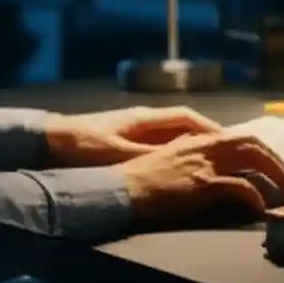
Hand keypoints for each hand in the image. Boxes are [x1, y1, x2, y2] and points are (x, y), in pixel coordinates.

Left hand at [42, 107, 220, 167]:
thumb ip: (152, 154)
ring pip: (171, 133)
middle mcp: (144, 119)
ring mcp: (134, 127)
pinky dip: (173, 150)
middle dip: (207, 136)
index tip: (231, 140)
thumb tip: (185, 156)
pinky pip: (158, 142)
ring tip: (210, 160)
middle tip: (229, 151)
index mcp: (146, 118)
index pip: (187, 117)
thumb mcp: (120, 153)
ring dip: (191, 144)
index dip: (210, 128)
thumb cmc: (85, 145)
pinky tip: (178, 165)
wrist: (52, 140)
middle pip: (183, 124)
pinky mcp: (124, 138)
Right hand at [115, 132, 283, 225]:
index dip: (261, 149)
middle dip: (275, 161)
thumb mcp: (168, 157)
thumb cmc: (139, 179)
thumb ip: (191, 156)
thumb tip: (210, 166)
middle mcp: (204, 146)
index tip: (272, 163)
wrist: (122, 190)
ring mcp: (205, 164)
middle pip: (252, 143)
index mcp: (196, 139)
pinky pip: (240, 187)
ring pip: (253, 161)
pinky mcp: (204, 184)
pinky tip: (260, 208)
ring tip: (282, 194)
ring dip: (273, 177)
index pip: (239, 136)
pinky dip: (255, 197)